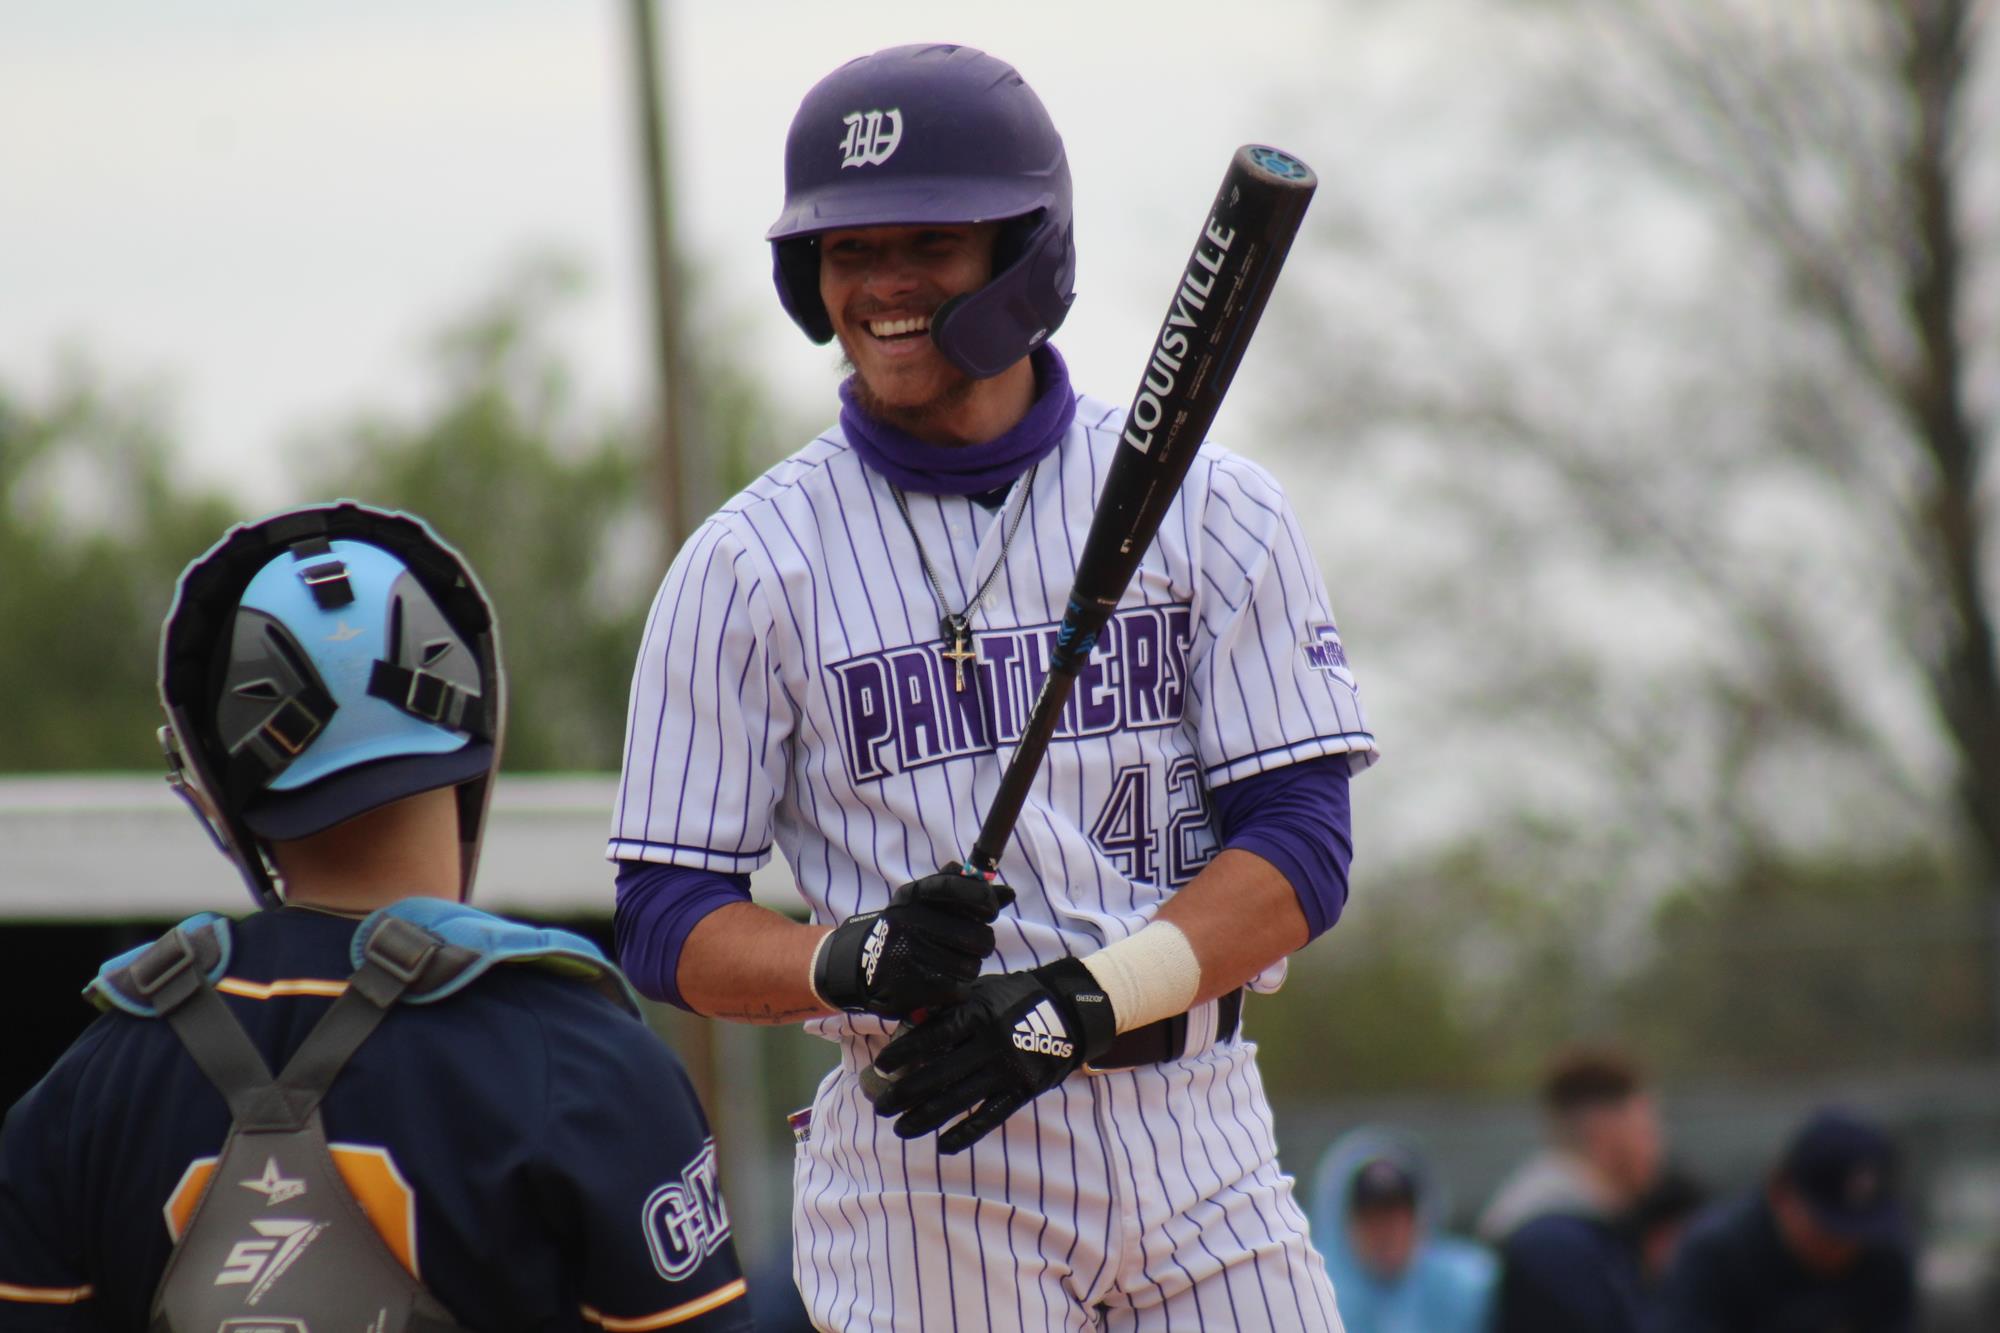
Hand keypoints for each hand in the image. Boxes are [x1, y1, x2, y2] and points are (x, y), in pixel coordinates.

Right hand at [812, 863, 1014, 1017]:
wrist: (863, 965)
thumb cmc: (906, 928)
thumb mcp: (924, 901)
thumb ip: (965, 891)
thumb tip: (1008, 893)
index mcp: (913, 896)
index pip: (958, 887)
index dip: (984, 898)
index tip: (990, 908)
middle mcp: (909, 921)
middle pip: (978, 935)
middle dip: (981, 942)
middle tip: (969, 943)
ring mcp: (910, 954)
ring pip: (972, 965)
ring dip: (968, 966)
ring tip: (950, 962)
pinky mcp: (914, 986)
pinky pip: (960, 988)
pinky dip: (957, 987)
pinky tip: (942, 980)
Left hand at [866, 957, 1116, 1152]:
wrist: (1068, 1013)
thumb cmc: (1015, 998)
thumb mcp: (982, 991)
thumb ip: (947, 1005)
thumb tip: (907, 1020)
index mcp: (978, 1014)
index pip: (933, 1035)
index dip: (905, 1052)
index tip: (882, 1065)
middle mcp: (990, 1043)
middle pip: (940, 1073)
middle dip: (905, 1092)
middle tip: (881, 1107)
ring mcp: (1007, 1070)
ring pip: (959, 1099)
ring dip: (926, 1117)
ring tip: (900, 1129)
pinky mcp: (1022, 1091)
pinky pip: (990, 1116)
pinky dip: (966, 1133)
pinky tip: (942, 1145)